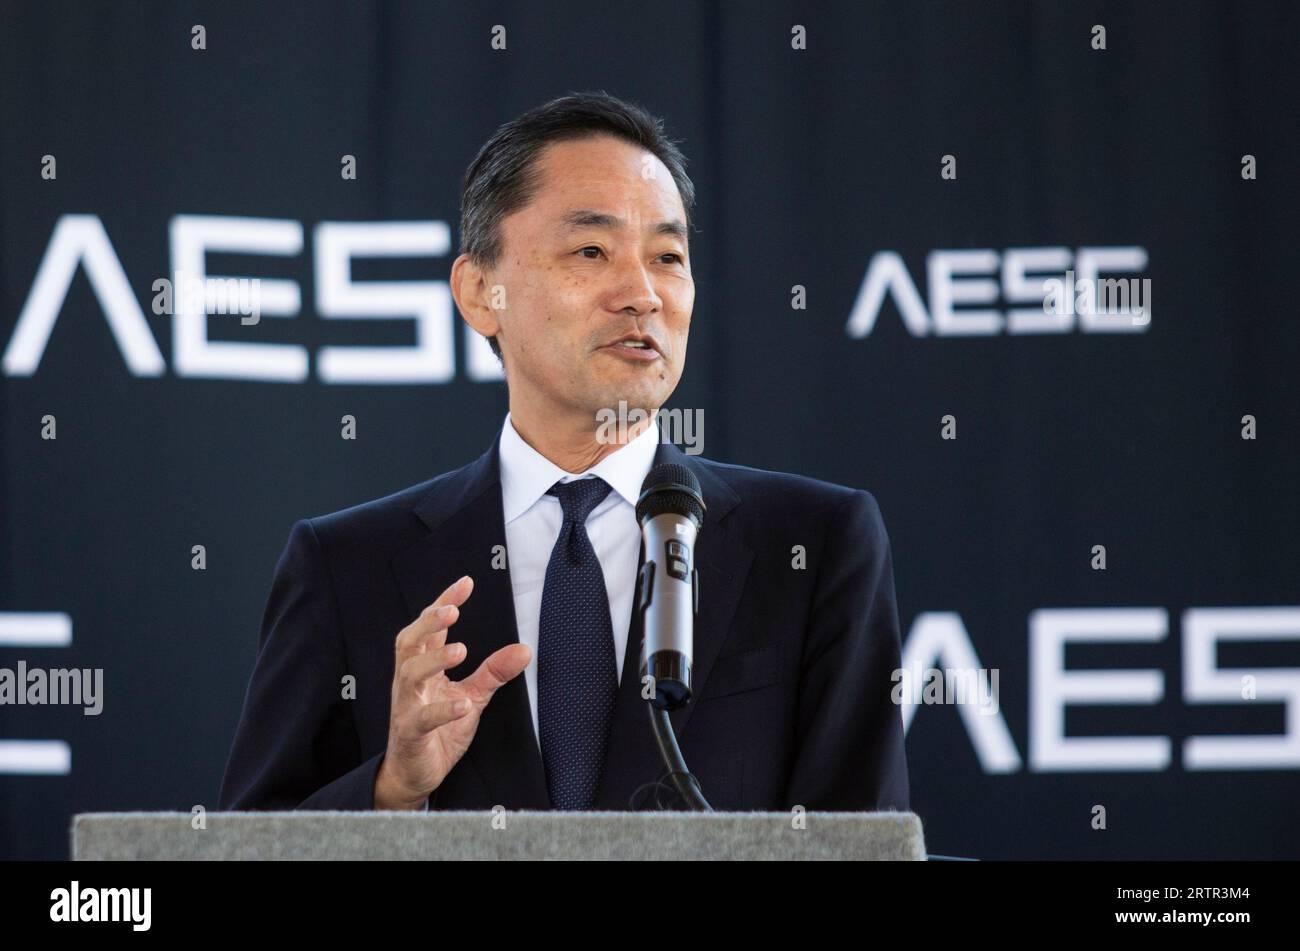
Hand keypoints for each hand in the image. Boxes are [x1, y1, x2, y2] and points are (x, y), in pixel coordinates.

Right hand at [373, 575, 531, 808]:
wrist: (414, 774)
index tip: (465, 583)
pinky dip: (442, 711)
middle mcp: (410, 682)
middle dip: (428, 623)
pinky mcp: (410, 734)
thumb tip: (524, 649)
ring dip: (434, 660)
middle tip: (453, 610)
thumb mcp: (472, 697)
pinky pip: (422, 719)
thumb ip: (494, 672)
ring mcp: (407, 707)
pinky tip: (463, 706)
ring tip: (461, 649)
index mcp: (423, 668)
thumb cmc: (439, 731)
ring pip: (409, 674)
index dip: (444, 603)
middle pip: (409, 642)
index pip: (429, 629)